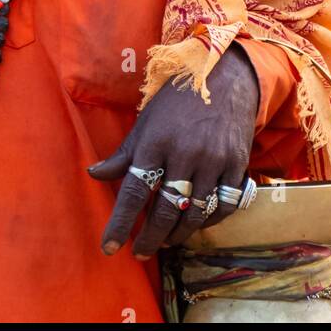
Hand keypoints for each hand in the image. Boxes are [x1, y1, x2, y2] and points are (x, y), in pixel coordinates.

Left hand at [88, 44, 259, 258]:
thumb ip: (123, 154)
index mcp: (155, 142)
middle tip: (141, 251)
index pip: (133, 192)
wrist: (224, 78)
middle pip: (164, 210)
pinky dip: (209, 221)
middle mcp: (184, 154)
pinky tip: (197, 223)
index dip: (120, 223)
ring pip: (194, 214)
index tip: (109, 248)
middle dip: (150, 238)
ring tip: (166, 239)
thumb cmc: (176, 102)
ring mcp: (213, 161)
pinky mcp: (237, 166)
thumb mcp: (145, 122)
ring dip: (178, 234)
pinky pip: (224, 206)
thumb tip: (93, 174)